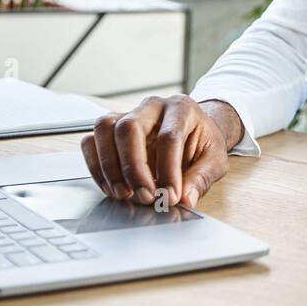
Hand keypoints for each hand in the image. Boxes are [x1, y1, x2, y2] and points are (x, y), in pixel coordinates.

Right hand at [80, 95, 239, 207]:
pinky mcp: (111, 128)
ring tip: (124, 194)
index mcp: (182, 108)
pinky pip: (92, 141)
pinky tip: (112, 187)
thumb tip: (186, 199)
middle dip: (133, 167)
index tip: (170, 197)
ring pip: (104, 129)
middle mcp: (152, 106)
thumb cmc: (202, 142)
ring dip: (109, 166)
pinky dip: (96, 166)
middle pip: (129, 127)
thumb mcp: (215, 160)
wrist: (195, 131)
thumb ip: (201, 178)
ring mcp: (128, 114)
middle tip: (144, 196)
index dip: (168, 170)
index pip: (170, 136)